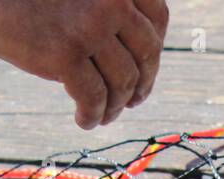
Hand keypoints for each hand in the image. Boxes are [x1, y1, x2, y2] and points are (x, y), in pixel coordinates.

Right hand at [0, 0, 167, 129]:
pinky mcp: (66, 55)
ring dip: (116, 106)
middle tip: (132, 101)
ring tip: (104, 115)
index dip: (155, 50)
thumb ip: (102, 8)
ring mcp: (90, 28)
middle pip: (147, 54)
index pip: (157, 18)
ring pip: (123, 82)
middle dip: (142, 84)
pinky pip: (94, 99)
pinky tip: (84, 121)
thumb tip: (128, 54)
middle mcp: (111, 1)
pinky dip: (92, 116)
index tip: (144, 70)